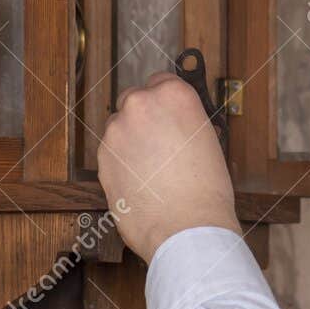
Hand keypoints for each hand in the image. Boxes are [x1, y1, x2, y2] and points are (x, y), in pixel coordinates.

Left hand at [98, 73, 239, 264]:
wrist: (186, 228)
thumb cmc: (206, 191)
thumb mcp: (207, 141)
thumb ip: (183, 122)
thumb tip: (171, 124)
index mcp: (174, 95)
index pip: (162, 80)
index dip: (164, 99)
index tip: (166, 111)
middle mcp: (141, 105)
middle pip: (135, 100)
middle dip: (144, 118)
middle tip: (160, 143)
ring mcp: (117, 130)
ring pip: (120, 127)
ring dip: (131, 140)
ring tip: (153, 169)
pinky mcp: (102, 157)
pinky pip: (111, 152)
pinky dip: (122, 162)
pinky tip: (141, 181)